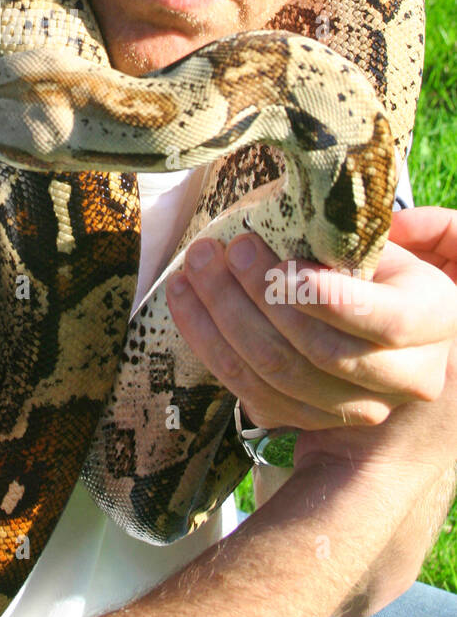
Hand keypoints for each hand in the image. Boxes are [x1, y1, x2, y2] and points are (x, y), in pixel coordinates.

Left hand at [166, 206, 456, 431]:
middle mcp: (406, 376)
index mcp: (433, 320)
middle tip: (227, 249)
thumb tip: (318, 194)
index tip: (283, 266)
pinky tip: (185, 300)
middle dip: (263, 297)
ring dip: (225, 317)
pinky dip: (209, 345)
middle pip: (322, 350)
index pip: (383, 321)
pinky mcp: (309, 421)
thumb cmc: (378, 267)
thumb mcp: (386, 241)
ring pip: (280, 375)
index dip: (328, 299)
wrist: (381, 329)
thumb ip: (362, 229)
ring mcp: (359, 409)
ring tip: (197, 266)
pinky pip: (251, 393)